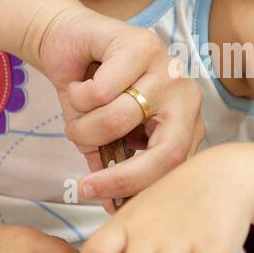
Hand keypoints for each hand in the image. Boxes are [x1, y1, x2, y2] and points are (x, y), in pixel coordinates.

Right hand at [23, 0, 205, 211]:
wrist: (68, 43)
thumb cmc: (90, 94)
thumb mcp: (102, 140)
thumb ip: (111, 168)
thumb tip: (112, 209)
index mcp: (184, 122)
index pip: (175, 168)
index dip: (137, 189)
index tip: (100, 202)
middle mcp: (185, 96)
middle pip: (166, 152)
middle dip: (123, 175)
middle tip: (86, 186)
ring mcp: (168, 67)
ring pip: (121, 117)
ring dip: (85, 126)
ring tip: (76, 115)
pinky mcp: (143, 43)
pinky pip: (103, 89)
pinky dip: (78, 96)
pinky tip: (79, 83)